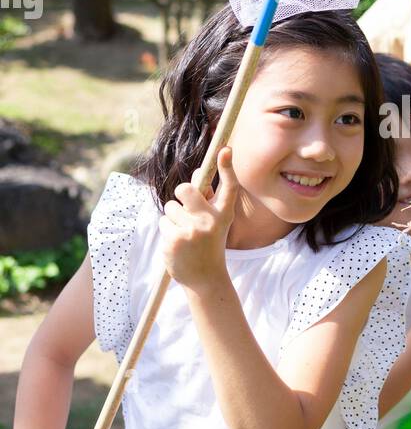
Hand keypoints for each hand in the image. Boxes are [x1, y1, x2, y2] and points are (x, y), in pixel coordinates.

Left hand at [159, 145, 238, 289]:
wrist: (205, 278)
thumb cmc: (208, 244)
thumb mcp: (214, 222)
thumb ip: (207, 200)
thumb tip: (196, 174)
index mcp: (224, 214)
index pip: (229, 187)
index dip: (227, 167)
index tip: (225, 150)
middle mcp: (210, 221)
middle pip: (185, 189)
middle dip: (181, 194)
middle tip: (186, 208)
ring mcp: (192, 230)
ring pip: (170, 208)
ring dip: (173, 218)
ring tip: (185, 234)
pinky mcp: (175, 239)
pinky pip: (163, 222)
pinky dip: (168, 231)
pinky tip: (178, 245)